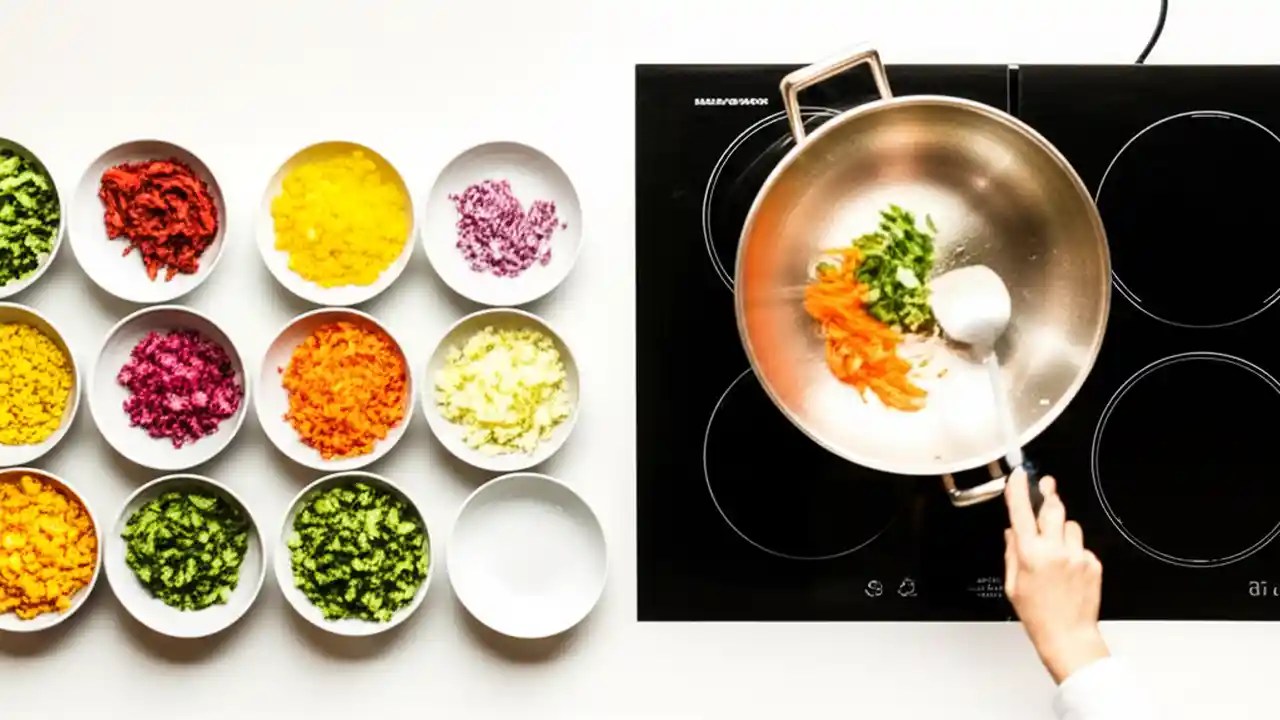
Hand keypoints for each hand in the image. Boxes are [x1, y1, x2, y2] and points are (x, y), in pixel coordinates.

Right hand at [1004, 469, 1108, 683]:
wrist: (1067, 634)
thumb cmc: (1038, 614)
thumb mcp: (1013, 584)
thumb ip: (1012, 552)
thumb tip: (1012, 532)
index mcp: (1029, 554)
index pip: (1021, 511)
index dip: (1019, 488)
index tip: (1019, 475)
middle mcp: (1054, 550)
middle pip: (1053, 508)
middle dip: (1048, 496)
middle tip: (1046, 489)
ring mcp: (1076, 555)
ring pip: (1070, 525)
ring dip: (1062, 529)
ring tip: (1057, 550)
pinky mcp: (1093, 562)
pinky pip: (1082, 545)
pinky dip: (1075, 550)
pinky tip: (1069, 568)